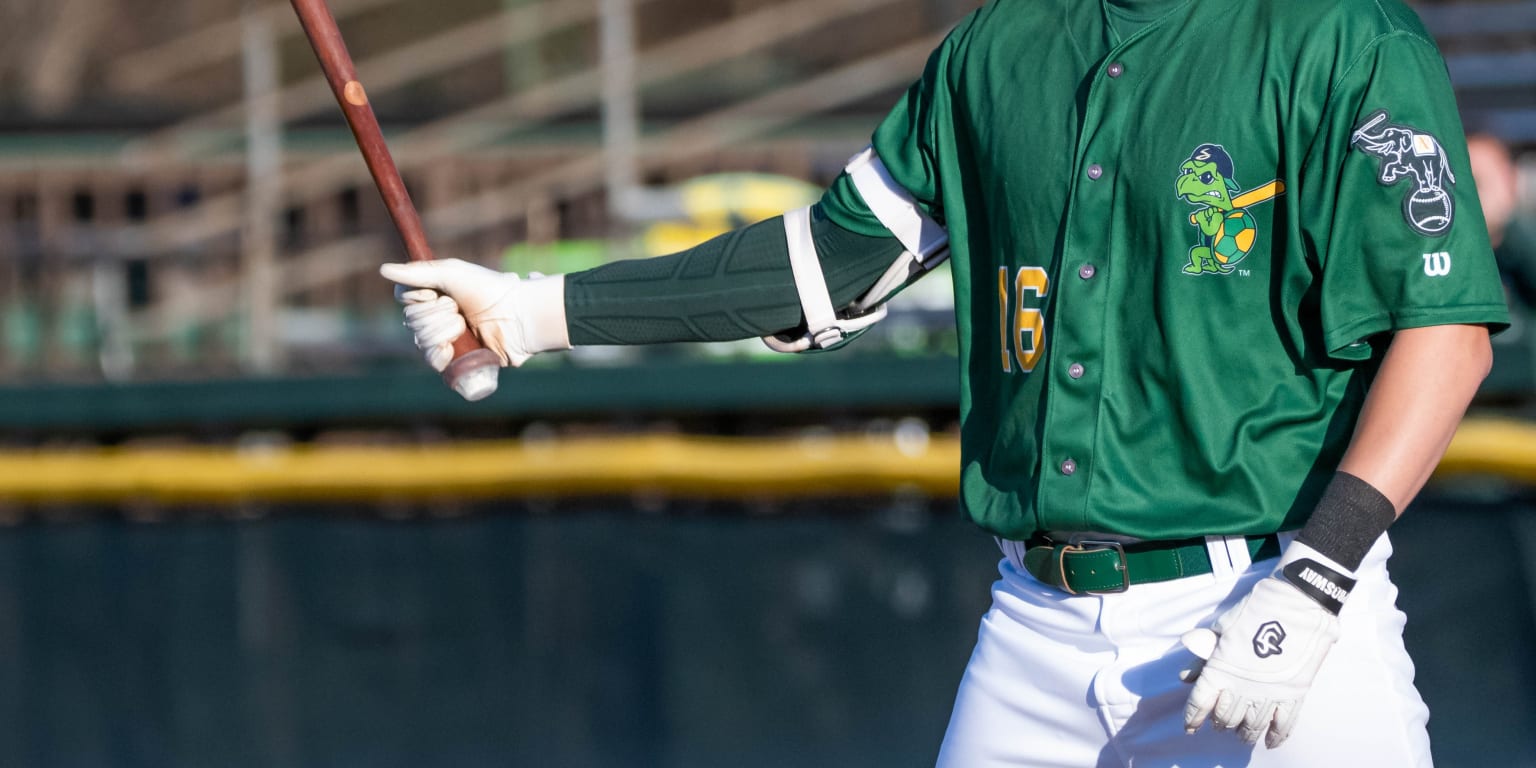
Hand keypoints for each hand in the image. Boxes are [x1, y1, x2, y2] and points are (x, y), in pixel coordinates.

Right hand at [379, 259, 568, 370]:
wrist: (517, 314)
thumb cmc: (490, 289)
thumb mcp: (452, 273)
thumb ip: (418, 273)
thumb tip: (383, 270)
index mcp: (434, 295)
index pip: (404, 298)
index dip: (416, 296)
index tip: (436, 292)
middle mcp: (437, 317)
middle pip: (411, 319)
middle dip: (435, 312)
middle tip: (459, 308)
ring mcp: (447, 340)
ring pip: (420, 339)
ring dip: (443, 329)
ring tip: (465, 324)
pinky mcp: (458, 360)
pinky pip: (433, 361)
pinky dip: (439, 353)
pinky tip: (451, 347)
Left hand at [1180, 576, 1340, 747]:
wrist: (1298, 603)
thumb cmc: (1257, 609)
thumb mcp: (1224, 626)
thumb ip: (1205, 653)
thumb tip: (1186, 676)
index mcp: (1221, 668)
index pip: (1200, 702)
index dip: (1192, 717)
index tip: (1190, 727)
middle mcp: (1242, 686)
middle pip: (1225, 717)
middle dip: (1219, 722)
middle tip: (1219, 724)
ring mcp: (1269, 692)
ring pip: (1252, 725)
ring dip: (1244, 732)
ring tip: (1240, 734)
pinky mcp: (1294, 694)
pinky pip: (1284, 724)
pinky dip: (1276, 736)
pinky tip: (1270, 742)